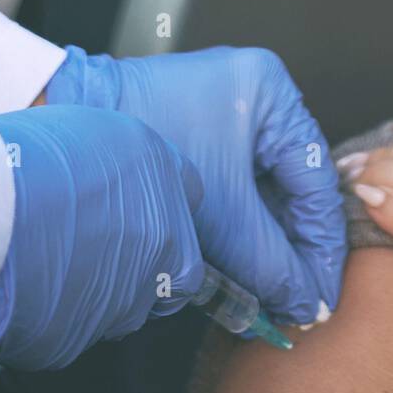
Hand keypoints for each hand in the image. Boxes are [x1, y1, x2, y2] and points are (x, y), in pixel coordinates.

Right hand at [0, 105, 204, 373]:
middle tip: (98, 253)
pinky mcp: (83, 338)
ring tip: (51, 271)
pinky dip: (57, 318)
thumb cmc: (16, 157)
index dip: (162, 203)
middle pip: (179, 266)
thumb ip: (106, 158)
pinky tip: (23, 293)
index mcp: (161, 174)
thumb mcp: (77, 129)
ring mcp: (129, 295)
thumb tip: (99, 175)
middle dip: (149, 267)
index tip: (136, 207)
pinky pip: (77, 331)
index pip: (188, 194)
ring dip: (103, 295)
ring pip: (129, 307)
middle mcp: (162, 237)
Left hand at [46, 46, 344, 325]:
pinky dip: (245, 225)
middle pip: (294, 183)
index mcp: (271, 90)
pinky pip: (238, 185)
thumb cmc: (142, 147)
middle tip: (304, 299)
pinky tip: (250, 264)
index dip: (321, 244)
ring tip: (278, 291)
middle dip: (297, 246)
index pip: (315, 178)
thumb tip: (305, 302)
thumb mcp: (222, 214)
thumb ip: (271, 262)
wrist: (69, 130)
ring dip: (272, 241)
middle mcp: (255, 94)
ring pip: (266, 188)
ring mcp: (227, 111)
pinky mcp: (200, 133)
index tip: (323, 293)